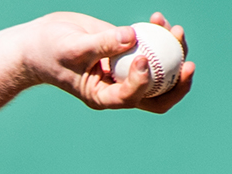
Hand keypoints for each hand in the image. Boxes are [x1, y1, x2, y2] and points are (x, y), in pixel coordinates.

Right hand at [19, 11, 193, 113]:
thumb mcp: (73, 47)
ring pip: (162, 71)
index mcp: (104, 96)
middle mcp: (119, 87)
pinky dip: (161, 34)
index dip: (143, 83)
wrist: (42, 41)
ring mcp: (126, 70)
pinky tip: (158, 17)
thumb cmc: (51, 49)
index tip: (142, 59)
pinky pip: (154, 48)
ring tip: (176, 30)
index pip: (130, 98)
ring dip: (175, 53)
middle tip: (188, 64)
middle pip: (157, 96)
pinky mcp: (129, 51)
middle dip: (177, 83)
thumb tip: (132, 37)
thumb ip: (102, 44)